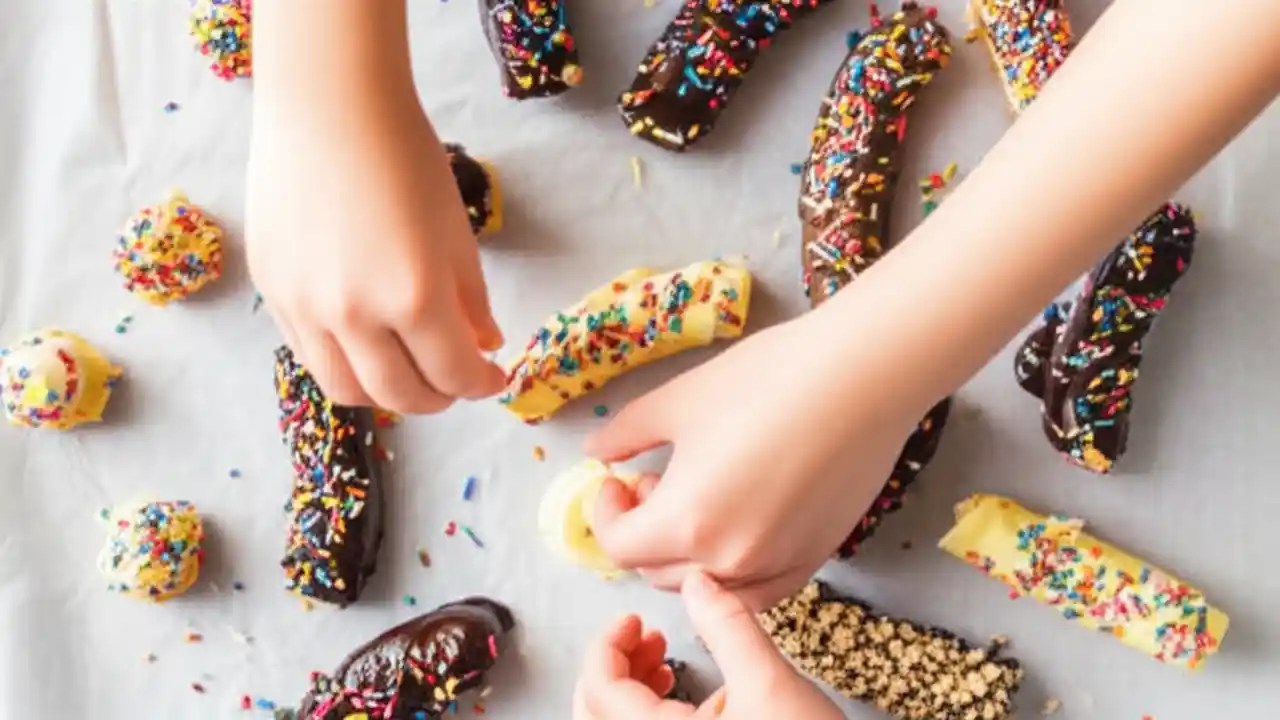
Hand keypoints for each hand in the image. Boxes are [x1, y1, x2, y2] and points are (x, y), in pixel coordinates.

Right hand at [246, 85, 504, 412]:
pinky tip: (365, 342)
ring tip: (408, 371)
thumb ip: (470, 301)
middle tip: (454, 381)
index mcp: (414, 298)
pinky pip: (308, 353)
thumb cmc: (404, 157)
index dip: (482, 384)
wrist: (328, 106)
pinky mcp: (272, 291)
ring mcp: (304, 307)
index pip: (453, 374)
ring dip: (384, 393)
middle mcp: (354, 315)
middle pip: (399, 396)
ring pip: (345, 389)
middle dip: (438, 398)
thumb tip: (482, 346)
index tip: (493, 377)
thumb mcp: (456, 234)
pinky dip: (343, 363)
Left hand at [573, 572, 843, 718]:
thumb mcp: (770, 682)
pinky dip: (651, 714)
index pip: (599, 688)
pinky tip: (686, 696)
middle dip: (617, 667)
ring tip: (665, 663)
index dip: (608, 643)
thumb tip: (698, 583)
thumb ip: (727, 626)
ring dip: (631, 691)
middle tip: (649, 638)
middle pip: (595, 712)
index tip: (635, 619)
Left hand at [587, 307, 932, 609]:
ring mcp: (778, 563)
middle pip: (658, 572)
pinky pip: (759, 589)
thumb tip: (597, 453)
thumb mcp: (679, 400)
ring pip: (708, 587)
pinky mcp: (815, 557)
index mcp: (687, 521)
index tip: (616, 481)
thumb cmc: (768, 379)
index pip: (620, 547)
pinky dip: (735, 570)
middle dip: (643, 531)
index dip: (607, 514)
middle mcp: (730, 558)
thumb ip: (628, 434)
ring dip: (686, 555)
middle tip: (654, 480)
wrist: (863, 376)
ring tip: (701, 497)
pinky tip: (739, 521)